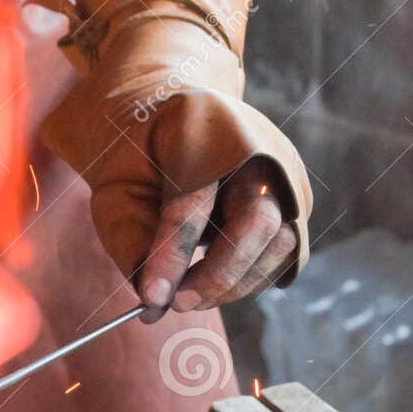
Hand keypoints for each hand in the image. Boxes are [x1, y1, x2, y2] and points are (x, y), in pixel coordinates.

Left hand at [37, 0, 310, 311]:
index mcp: (203, 125)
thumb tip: (152, 302)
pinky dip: (251, 277)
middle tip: (178, 302)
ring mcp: (286, 169)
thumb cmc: (141, 151)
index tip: (154, 297)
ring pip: (278, 244)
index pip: (194, 199)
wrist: (178, 109)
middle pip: (257, 222)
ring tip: (190, 294)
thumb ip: (130, 241)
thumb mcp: (115, 188)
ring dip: (234, 283)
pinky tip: (215, 280)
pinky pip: (285, 252)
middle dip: (218, 275)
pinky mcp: (297, 197)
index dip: (173, 254)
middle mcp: (259, 143)